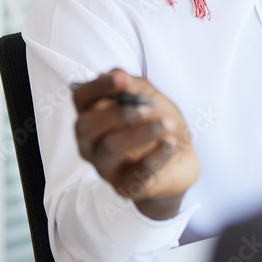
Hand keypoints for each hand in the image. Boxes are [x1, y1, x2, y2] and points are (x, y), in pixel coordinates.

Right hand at [72, 69, 199, 219]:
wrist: (181, 161)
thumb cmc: (159, 124)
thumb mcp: (153, 100)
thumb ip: (136, 86)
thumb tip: (113, 74)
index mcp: (93, 116)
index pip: (80, 98)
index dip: (98, 87)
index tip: (122, 78)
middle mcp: (91, 143)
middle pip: (86, 126)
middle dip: (117, 113)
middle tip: (149, 108)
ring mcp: (105, 167)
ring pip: (111, 148)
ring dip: (142, 132)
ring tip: (168, 125)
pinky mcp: (124, 187)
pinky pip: (136, 172)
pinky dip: (156, 155)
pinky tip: (171, 144)